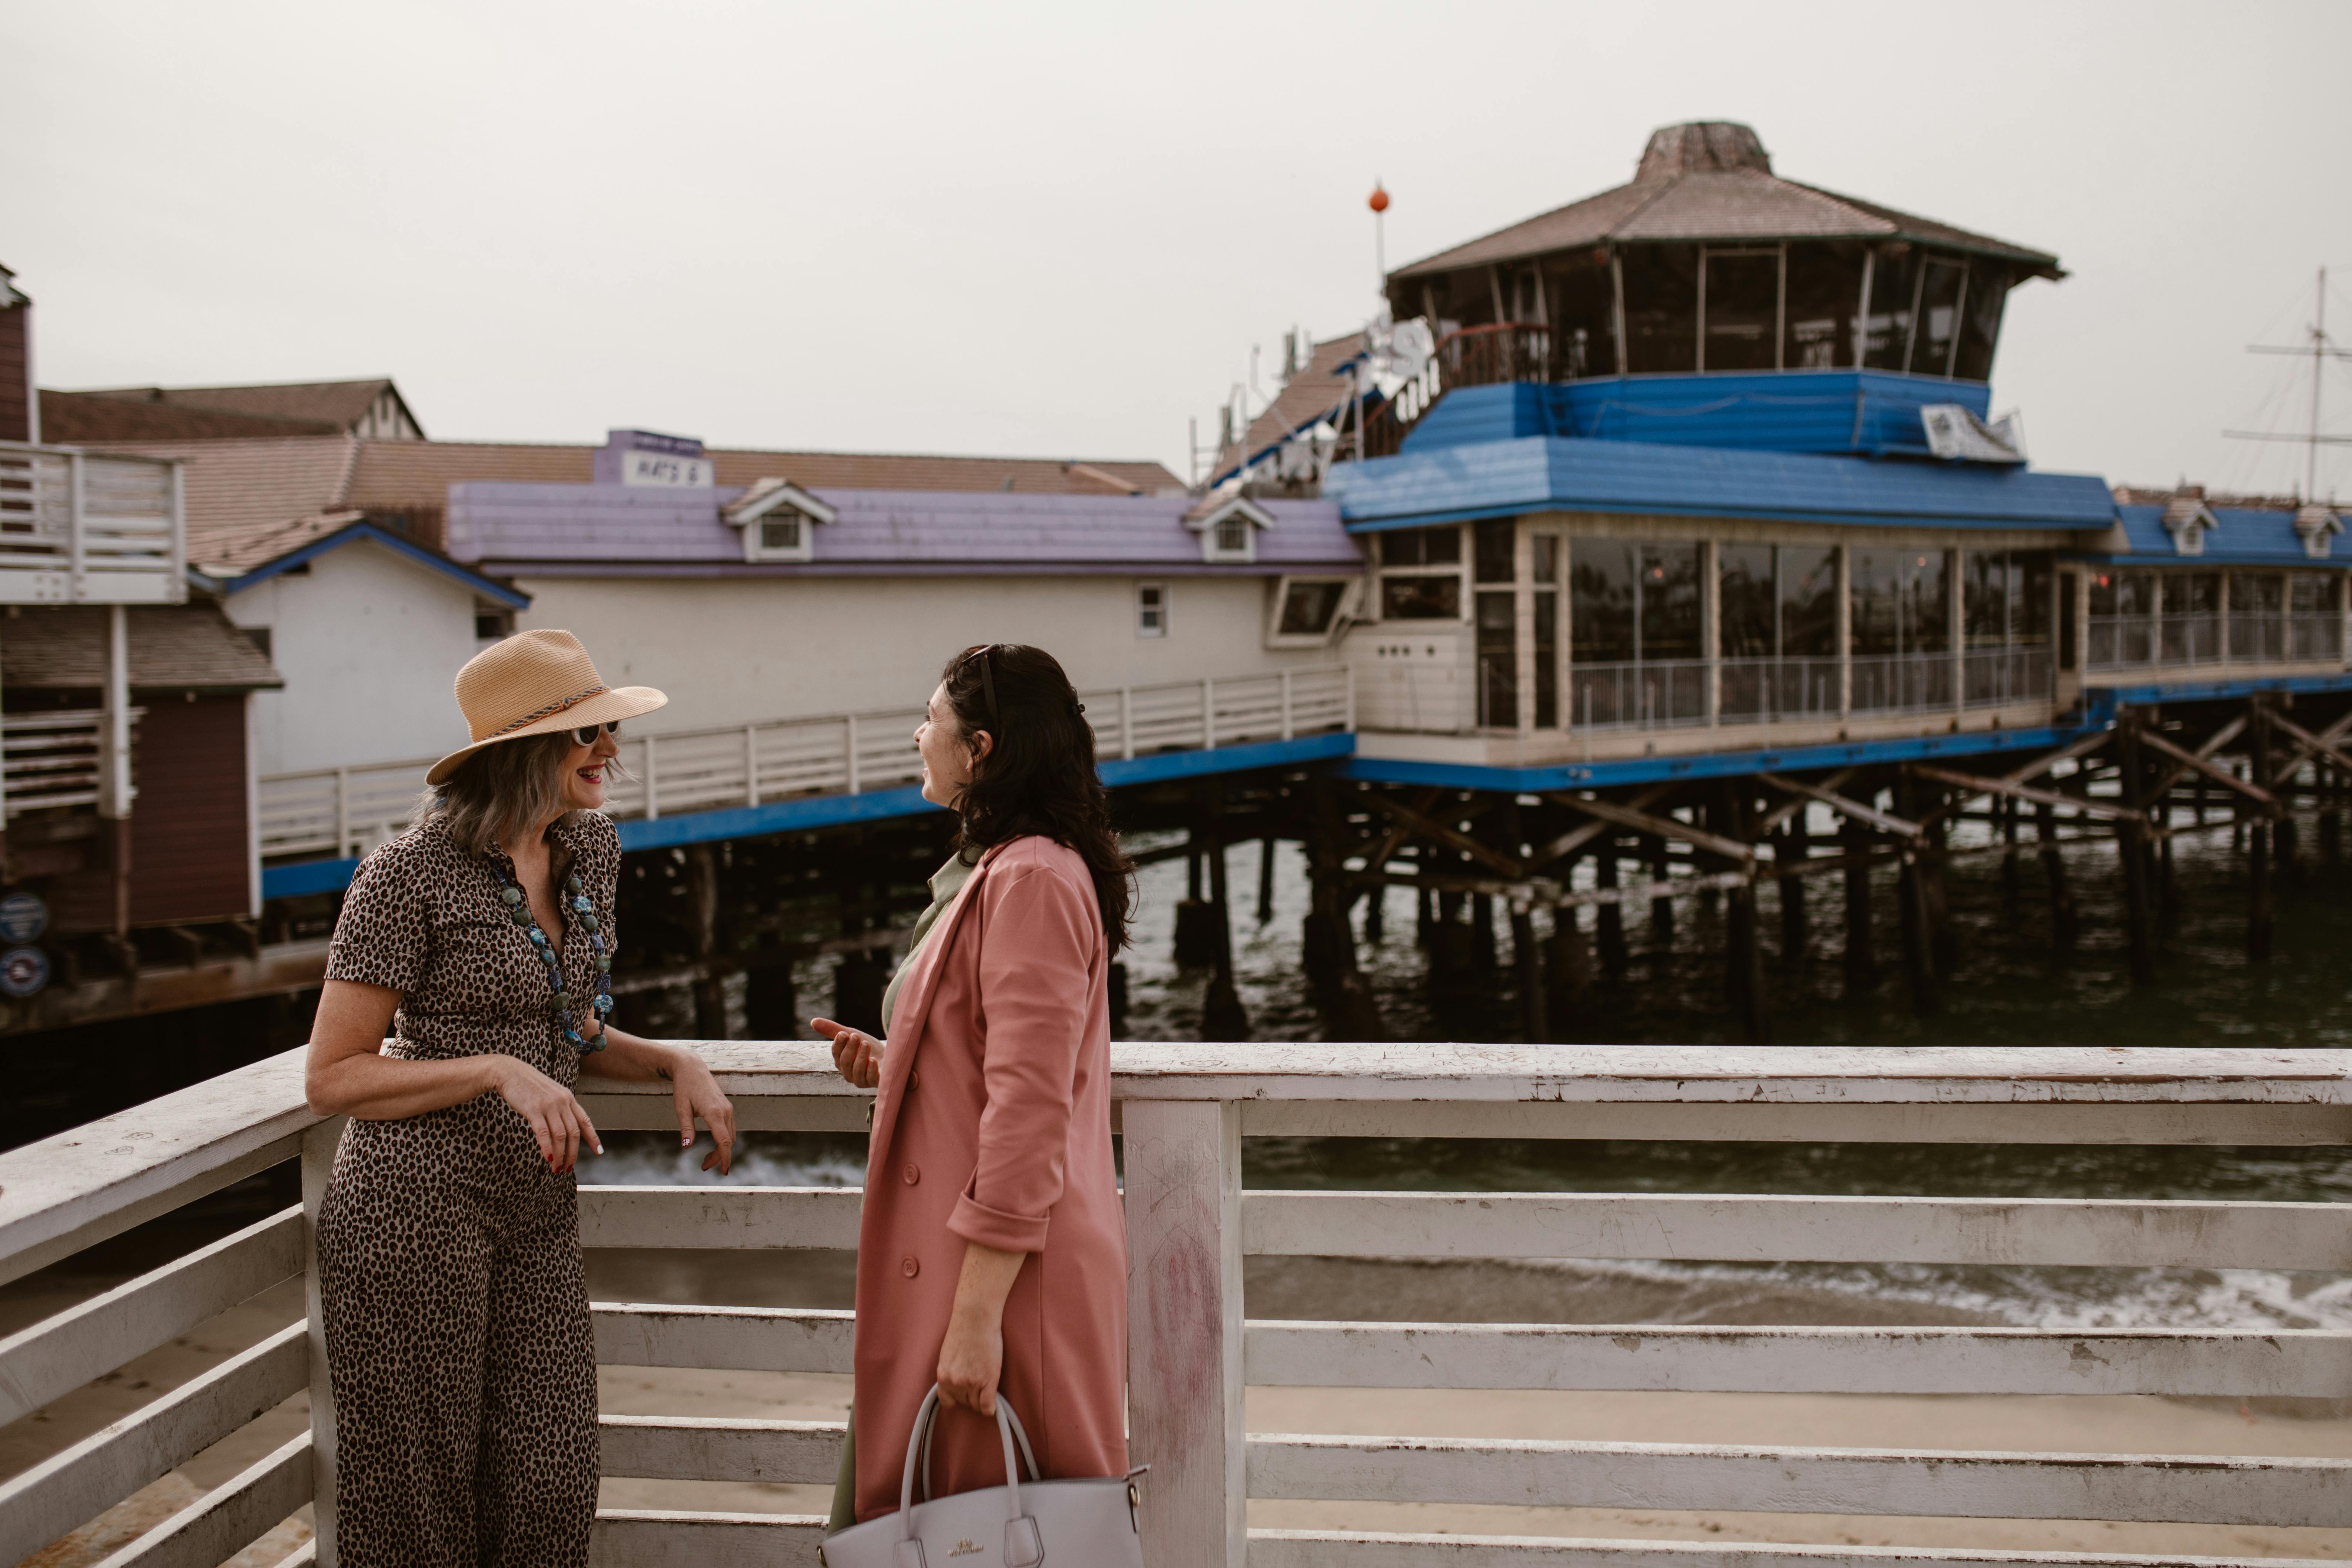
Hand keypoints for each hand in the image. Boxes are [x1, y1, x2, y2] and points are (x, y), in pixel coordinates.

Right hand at [494, 1056, 600, 1172]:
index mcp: (568, 1098)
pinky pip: (543, 1133)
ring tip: (557, 1168)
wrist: (510, 1072)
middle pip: (574, 1133)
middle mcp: (562, 1102)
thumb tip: (565, 1129)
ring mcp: (549, 1105)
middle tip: (568, 1168)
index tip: (599, 1152)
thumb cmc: (529, 1085)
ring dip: (560, 1155)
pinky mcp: (533, 1110)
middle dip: (572, 1153)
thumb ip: (560, 1108)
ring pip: (560, 1136)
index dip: (593, 1138)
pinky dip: (547, 1148)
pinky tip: (548, 1159)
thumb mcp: (551, 1094)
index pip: (585, 1121)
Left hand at [666, 1049, 736, 1174]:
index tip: (723, 1172)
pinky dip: (723, 1140)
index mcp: (714, 1113)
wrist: (691, 1067)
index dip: (724, 1158)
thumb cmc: (684, 1087)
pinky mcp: (726, 1108)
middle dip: (719, 1156)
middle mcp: (725, 1111)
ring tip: (706, 1159)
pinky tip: (713, 1144)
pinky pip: (729, 1128)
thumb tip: (686, 1147)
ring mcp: (727, 1109)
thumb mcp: (681, 1108)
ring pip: (730, 1136)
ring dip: (721, 1149)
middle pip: (727, 1142)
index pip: (723, 1141)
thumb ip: (686, 1128)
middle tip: (704, 1166)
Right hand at [812, 1017, 881, 1088]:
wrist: (892, 1054)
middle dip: (850, 1048)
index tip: (844, 1033)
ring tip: (866, 1044)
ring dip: (860, 1056)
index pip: (836, 1054)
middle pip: (845, 1062)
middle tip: (856, 1036)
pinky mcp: (876, 1083)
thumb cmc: (869, 1047)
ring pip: (856, 1070)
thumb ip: (833, 1030)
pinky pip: (870, 1079)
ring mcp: (862, 1080)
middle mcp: (849, 1074)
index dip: (838, 1044)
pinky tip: (873, 1060)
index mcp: (842, 1062)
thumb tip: (812, 1021)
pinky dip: (870, 1069)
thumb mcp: (853, 1035)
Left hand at [936, 1304, 1004, 1415]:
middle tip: (979, 1383)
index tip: (965, 1393)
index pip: (948, 1402)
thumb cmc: (964, 1331)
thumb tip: (956, 1383)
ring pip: (977, 1405)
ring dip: (982, 1398)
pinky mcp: (988, 1381)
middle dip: (971, 1396)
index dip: (958, 1398)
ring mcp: (972, 1383)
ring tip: (987, 1385)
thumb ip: (950, 1372)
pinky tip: (994, 1403)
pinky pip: (988, 1407)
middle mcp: (955, 1383)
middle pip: (964, 1403)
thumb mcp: (948, 1355)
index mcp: (943, 1376)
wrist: (976, 1318)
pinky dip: (992, 1408)